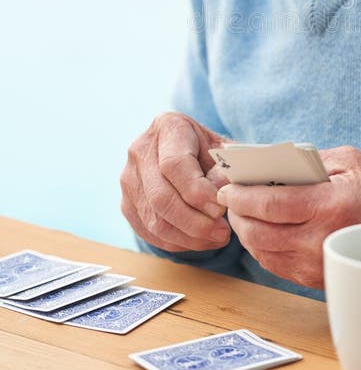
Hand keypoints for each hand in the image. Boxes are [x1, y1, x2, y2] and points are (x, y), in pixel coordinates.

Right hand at [120, 112, 231, 251]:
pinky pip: (149, 232)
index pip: (174, 165)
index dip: (197, 191)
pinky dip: (177, 242)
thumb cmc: (210, 149)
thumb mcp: (224, 150)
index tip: (220, 208)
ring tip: (217, 238)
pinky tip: (200, 241)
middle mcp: (140, 150)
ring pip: (154, 220)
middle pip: (161, 197)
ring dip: (189, 237)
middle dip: (195, 222)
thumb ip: (225, 169)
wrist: (188, 150)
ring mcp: (129, 179)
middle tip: (223, 232)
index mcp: (167, 127)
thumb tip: (220, 195)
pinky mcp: (127, 204)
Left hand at [217, 145, 360, 288]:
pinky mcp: (315, 278)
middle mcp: (321, 240)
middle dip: (236, 214)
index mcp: (329, 206)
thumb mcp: (347, 160)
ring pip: (262, 252)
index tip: (226, 187)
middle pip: (260, 232)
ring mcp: (317, 264)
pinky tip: (260, 230)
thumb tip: (266, 163)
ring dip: (245, 231)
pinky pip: (275, 265)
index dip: (242, 197)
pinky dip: (260, 247)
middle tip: (228, 198)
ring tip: (241, 212)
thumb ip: (307, 160)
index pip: (271, 206)